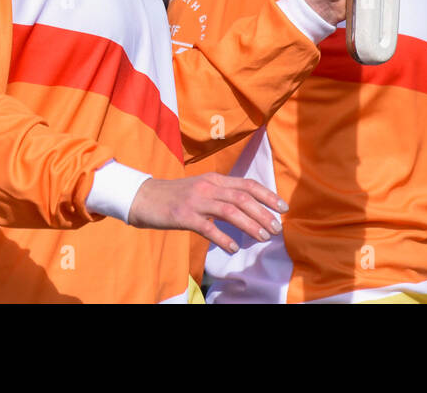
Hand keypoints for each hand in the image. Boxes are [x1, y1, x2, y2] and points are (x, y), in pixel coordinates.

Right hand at [127, 173, 286, 252]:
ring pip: (229, 211)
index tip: (283, 207)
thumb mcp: (201, 189)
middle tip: (276, 228)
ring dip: (249, 224)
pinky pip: (207, 227)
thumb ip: (221, 194)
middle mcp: (208, 187)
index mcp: (214, 179)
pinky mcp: (183, 215)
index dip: (267, 195)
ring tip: (263, 237)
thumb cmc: (175, 196)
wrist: (143, 197)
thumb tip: (248, 207)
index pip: (247, 184)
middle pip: (242, 197)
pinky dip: (223, 238)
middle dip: (263, 212)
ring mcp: (195, 200)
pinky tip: (233, 248)